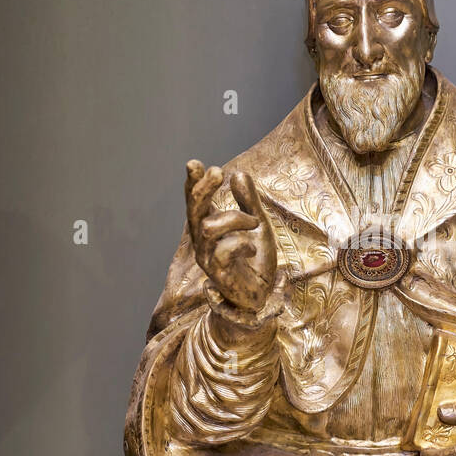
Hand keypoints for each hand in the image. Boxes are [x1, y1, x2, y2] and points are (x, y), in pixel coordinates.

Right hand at [184, 161, 275, 313]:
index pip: (195, 202)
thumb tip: (238, 173)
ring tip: (255, 222)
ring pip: (208, 227)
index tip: (194, 163)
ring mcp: (207, 258)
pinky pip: (224, 250)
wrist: (262, 292)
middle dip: (203, 189)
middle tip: (218, 171)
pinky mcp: (218, 274)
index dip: (193, 183)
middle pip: (193, 210)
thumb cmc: (255, 258)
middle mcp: (202, 241)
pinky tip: (253, 249)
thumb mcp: (257, 223)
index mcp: (209, 227)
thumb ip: (249, 201)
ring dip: (235, 218)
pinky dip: (242, 244)